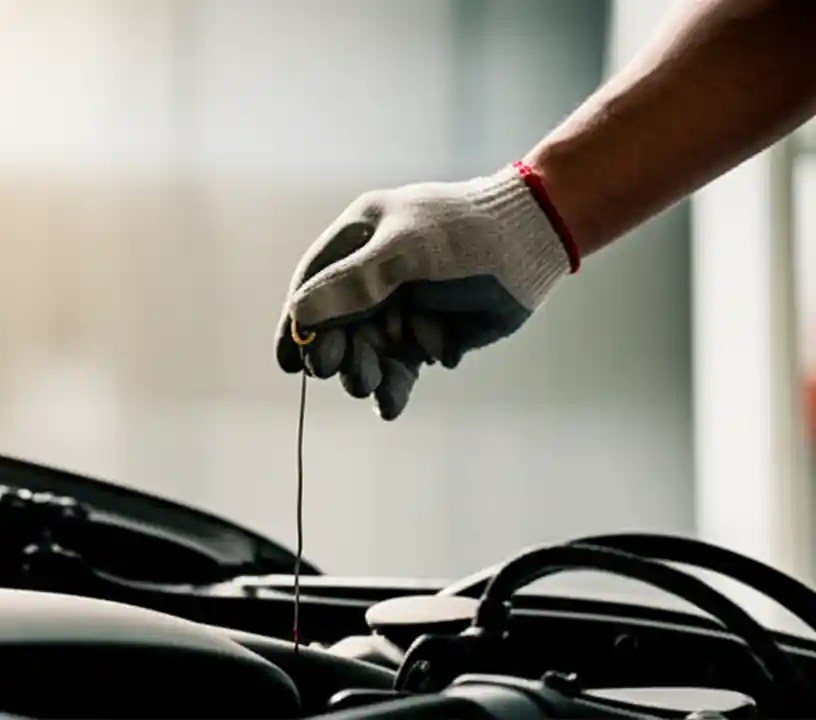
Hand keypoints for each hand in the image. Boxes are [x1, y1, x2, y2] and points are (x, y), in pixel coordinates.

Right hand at [275, 164, 574, 419]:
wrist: (534, 245)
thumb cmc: (467, 237)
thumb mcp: (405, 255)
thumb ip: (352, 285)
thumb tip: (299, 313)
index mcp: (360, 238)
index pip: (314, 285)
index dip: (299, 323)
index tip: (290, 361)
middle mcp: (374, 273)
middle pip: (340, 324)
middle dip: (341, 351)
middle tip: (345, 373)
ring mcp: (401, 304)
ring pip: (370, 349)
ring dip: (369, 371)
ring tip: (373, 387)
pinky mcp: (428, 332)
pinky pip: (401, 367)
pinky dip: (396, 387)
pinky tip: (391, 406)